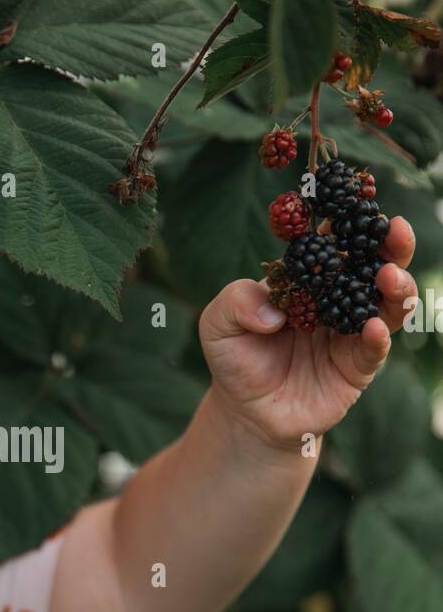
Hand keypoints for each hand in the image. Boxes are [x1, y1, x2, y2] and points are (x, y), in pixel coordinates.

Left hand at [198, 217, 416, 449]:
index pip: (333, 242)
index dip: (349, 220)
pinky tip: (373, 326)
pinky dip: (377, 337)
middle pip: (373, 267)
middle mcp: (336, 301)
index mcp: (308, 280)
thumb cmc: (235, 359)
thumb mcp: (217, 323)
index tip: (362, 199)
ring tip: (389, 277)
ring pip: (386, 305)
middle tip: (395, 231)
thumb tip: (274, 312)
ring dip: (394, 288)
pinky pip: (373, 350)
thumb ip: (235, 302)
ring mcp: (350, 334)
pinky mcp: (355, 369)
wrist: (244, 412)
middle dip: (390, 247)